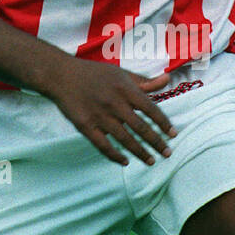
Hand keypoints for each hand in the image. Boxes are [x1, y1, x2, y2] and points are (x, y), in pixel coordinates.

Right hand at [49, 59, 176, 165]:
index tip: (173, 135)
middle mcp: (115, 104)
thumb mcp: (121, 73)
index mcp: (126, 89)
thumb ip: (144, 81)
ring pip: (124, 139)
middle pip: (141, 127)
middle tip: (167, 154)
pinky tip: (125, 161)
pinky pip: (103, 145)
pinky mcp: (85, 126)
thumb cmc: (94, 73)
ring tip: (151, 161)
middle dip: (156, 142)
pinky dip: (115, 155)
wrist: (61, 75)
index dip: (163, 123)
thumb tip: (167, 81)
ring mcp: (100, 116)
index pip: (151, 109)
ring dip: (139, 152)